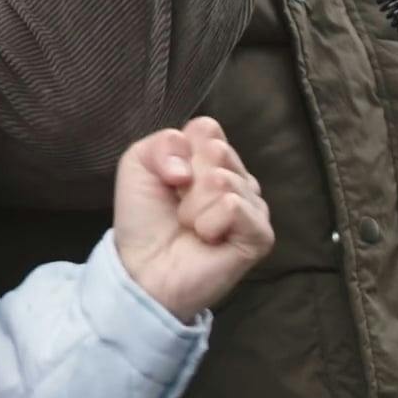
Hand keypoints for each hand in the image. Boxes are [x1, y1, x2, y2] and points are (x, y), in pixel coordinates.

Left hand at [114, 117, 274, 323]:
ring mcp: (254, 206)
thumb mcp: (137, 165)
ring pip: (224, 179)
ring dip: (193, 207)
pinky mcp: (260, 235)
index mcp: (214, 159)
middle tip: (179, 207)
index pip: (208, 128)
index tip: (168, 179)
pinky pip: (235, 206)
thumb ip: (162, 143)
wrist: (142, 269)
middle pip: (218, 150)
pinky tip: (206, 238)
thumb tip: (189, 167)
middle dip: (186, 182)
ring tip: (190, 226)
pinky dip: (209, 222)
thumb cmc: (143, 219)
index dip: (179, 151)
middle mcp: (239, 178)